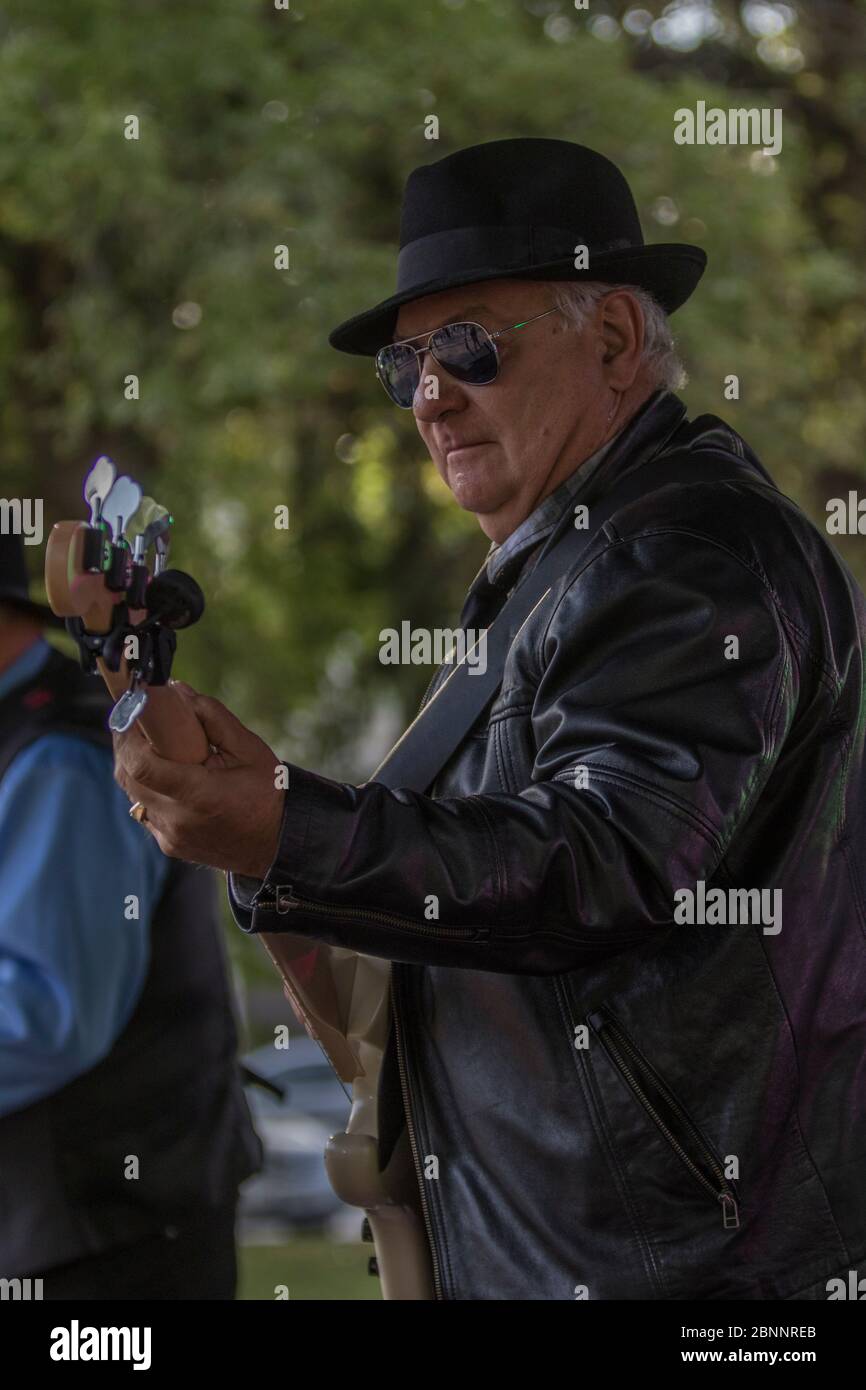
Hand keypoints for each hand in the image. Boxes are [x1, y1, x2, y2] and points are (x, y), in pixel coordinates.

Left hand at [113, 685, 285, 877]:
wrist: (277, 842)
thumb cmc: (267, 793)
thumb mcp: (248, 749)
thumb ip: (212, 717)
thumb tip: (178, 690)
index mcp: (197, 794)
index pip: (141, 765)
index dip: (128, 737)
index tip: (132, 714)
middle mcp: (177, 820)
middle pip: (128, 778)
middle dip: (126, 746)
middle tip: (137, 723)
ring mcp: (170, 836)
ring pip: (132, 795)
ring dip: (135, 768)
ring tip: (152, 747)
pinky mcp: (169, 845)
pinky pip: (145, 811)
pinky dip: (148, 790)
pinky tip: (167, 777)